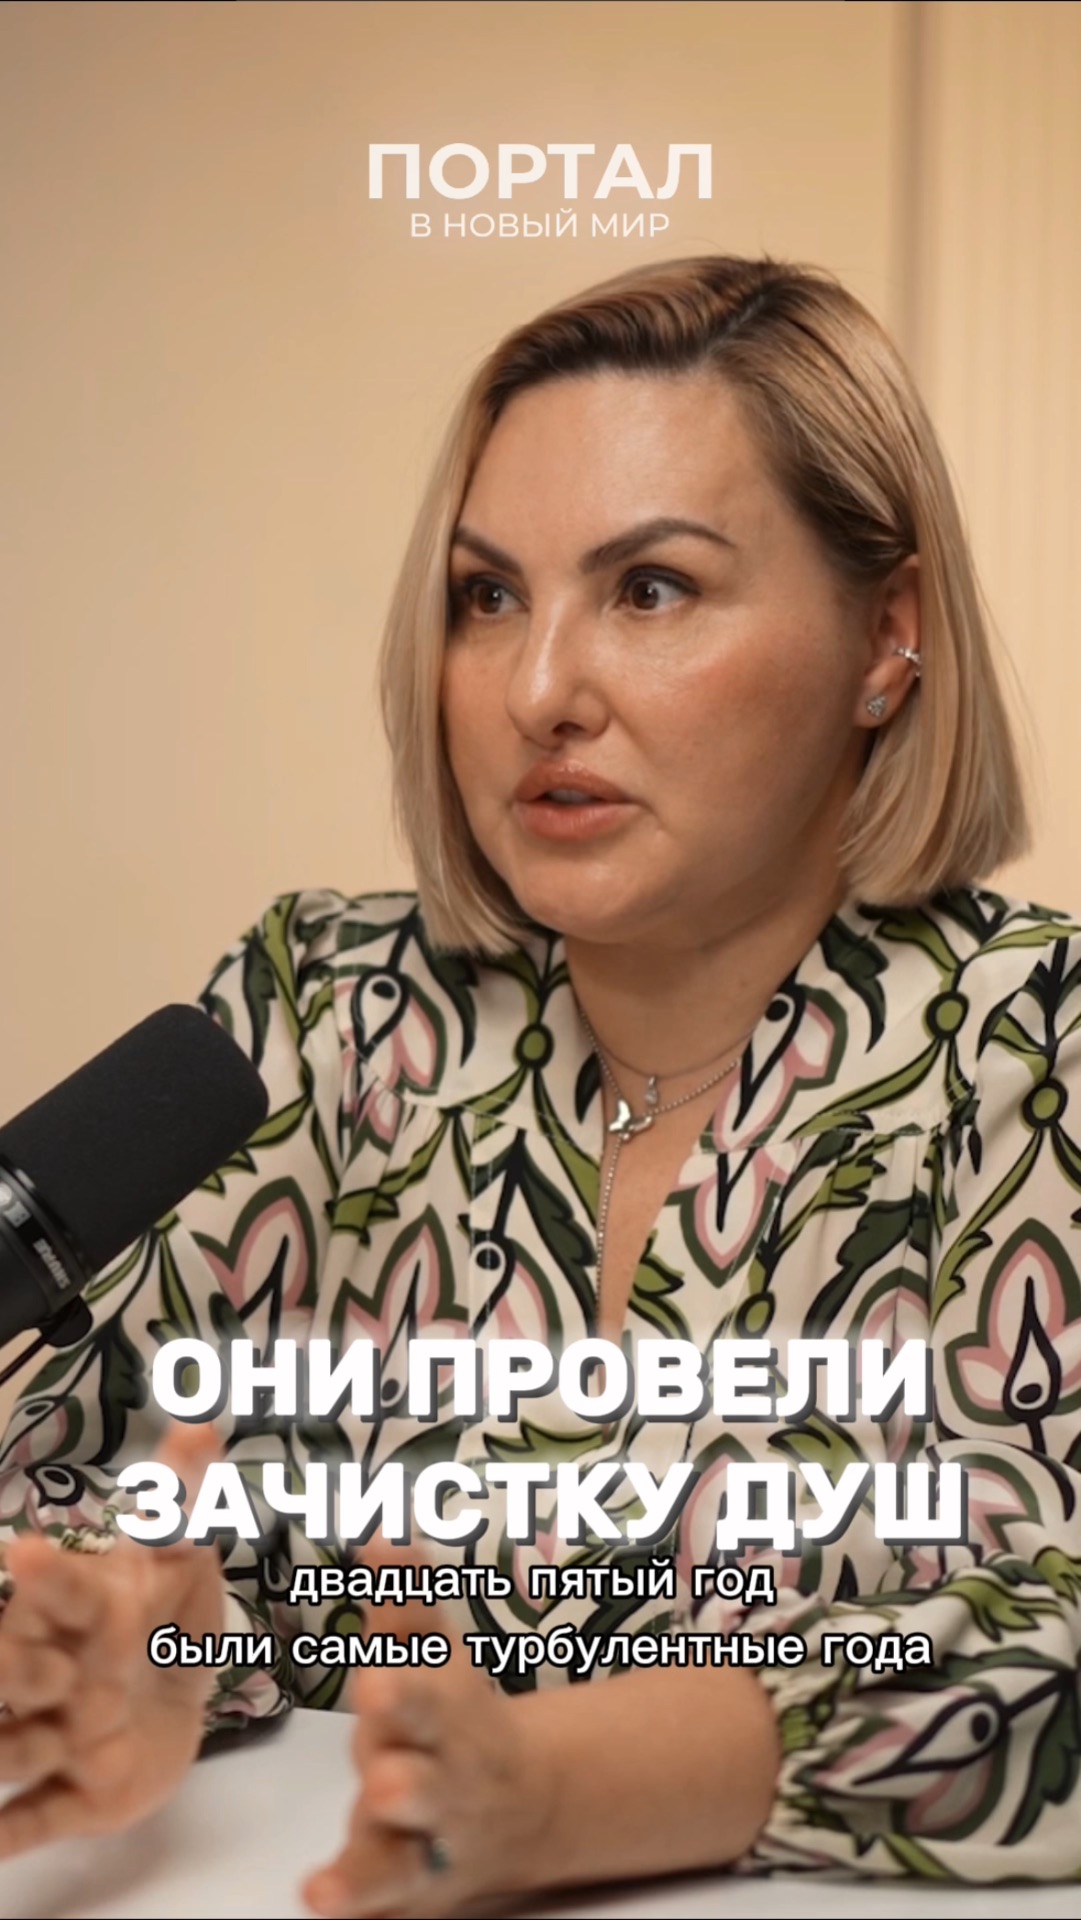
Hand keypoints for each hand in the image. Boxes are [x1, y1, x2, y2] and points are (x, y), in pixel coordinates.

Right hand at [0, 1420, 225, 1856]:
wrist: (172, 1707)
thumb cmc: (163, 1620)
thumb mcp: (181, 1559)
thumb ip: (184, 1497)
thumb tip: (199, 1421)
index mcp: (89, 1609)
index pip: (62, 1588)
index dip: (50, 1576)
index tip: (30, 1554)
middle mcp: (58, 1671)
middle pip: (19, 1666)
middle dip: (14, 1666)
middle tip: (39, 1670)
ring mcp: (58, 1737)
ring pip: (16, 1744)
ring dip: (7, 1750)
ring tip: (19, 1750)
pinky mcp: (72, 1799)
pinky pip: (36, 1821)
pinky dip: (10, 1835)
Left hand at [302, 1547, 551, 1918]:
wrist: (522, 1805)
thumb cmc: (455, 1715)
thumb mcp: (440, 1652)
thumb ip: (406, 1601)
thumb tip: (373, 1538)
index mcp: (448, 1717)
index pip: (427, 1701)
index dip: (405, 1695)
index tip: (373, 1688)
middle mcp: (442, 1786)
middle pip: (425, 1787)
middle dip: (406, 1785)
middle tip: (384, 1784)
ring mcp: (424, 1850)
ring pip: (397, 1866)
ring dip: (368, 1871)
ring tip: (330, 1886)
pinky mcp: (405, 1898)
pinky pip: (380, 1911)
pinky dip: (354, 1911)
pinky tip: (318, 1906)